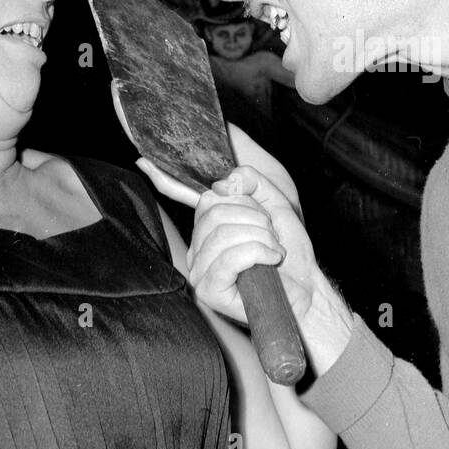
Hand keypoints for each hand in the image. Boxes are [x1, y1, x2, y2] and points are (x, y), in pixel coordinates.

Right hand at [129, 112, 318, 326]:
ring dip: (261, 236)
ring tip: (272, 249)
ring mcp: (200, 267)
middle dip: (254, 215)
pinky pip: (230, 256)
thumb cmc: (288, 247)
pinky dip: (259, 253)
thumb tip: (224, 181)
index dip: (162, 176)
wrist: (305, 287)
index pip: (179, 193)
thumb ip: (250, 179)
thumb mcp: (274, 200)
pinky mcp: (209, 288)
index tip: (143, 160)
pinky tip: (270, 260)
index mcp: (209, 220)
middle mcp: (198, 242)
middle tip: (269, 233)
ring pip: (223, 231)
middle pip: (213, 208)